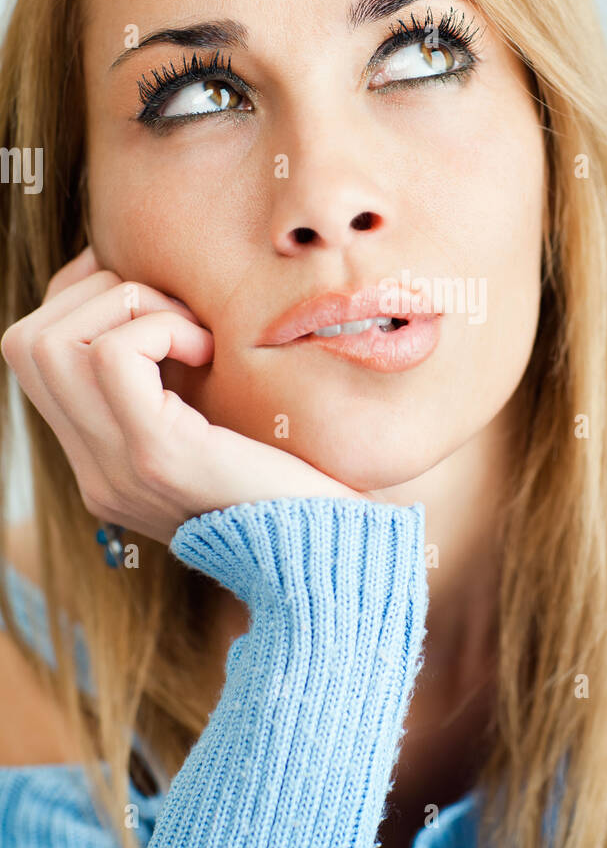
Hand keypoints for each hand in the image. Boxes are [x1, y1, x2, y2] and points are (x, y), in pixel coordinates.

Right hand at [0, 246, 367, 546]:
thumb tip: (163, 298)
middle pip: (26, 344)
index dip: (81, 298)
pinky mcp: (159, 456)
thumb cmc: (304, 486)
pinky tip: (209, 352)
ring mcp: (117, 468)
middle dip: (98, 294)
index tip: (153, 289)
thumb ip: (181, 388)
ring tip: (194, 334)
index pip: (36, 354)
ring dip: (128, 307)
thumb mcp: (225, 431)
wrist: (336, 557)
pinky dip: (159, 327)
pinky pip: (111, 356)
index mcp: (106, 463)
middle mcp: (97, 471)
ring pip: (50, 343)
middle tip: (178, 314)